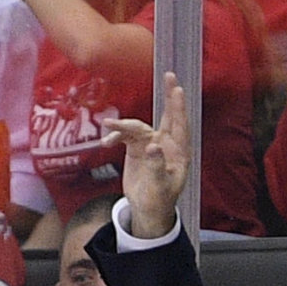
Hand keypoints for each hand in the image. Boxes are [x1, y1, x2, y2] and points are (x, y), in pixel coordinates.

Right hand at [102, 71, 189, 239]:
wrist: (146, 210)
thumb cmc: (158, 200)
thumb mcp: (158, 186)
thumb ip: (156, 165)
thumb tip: (153, 145)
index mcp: (178, 153)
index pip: (180, 125)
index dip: (178, 107)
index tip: (178, 89)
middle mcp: (167, 144)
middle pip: (167, 116)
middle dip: (168, 96)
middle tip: (169, 75)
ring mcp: (151, 144)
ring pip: (138, 127)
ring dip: (123, 125)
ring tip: (108, 126)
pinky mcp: (137, 148)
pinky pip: (125, 136)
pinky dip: (115, 137)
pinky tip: (106, 143)